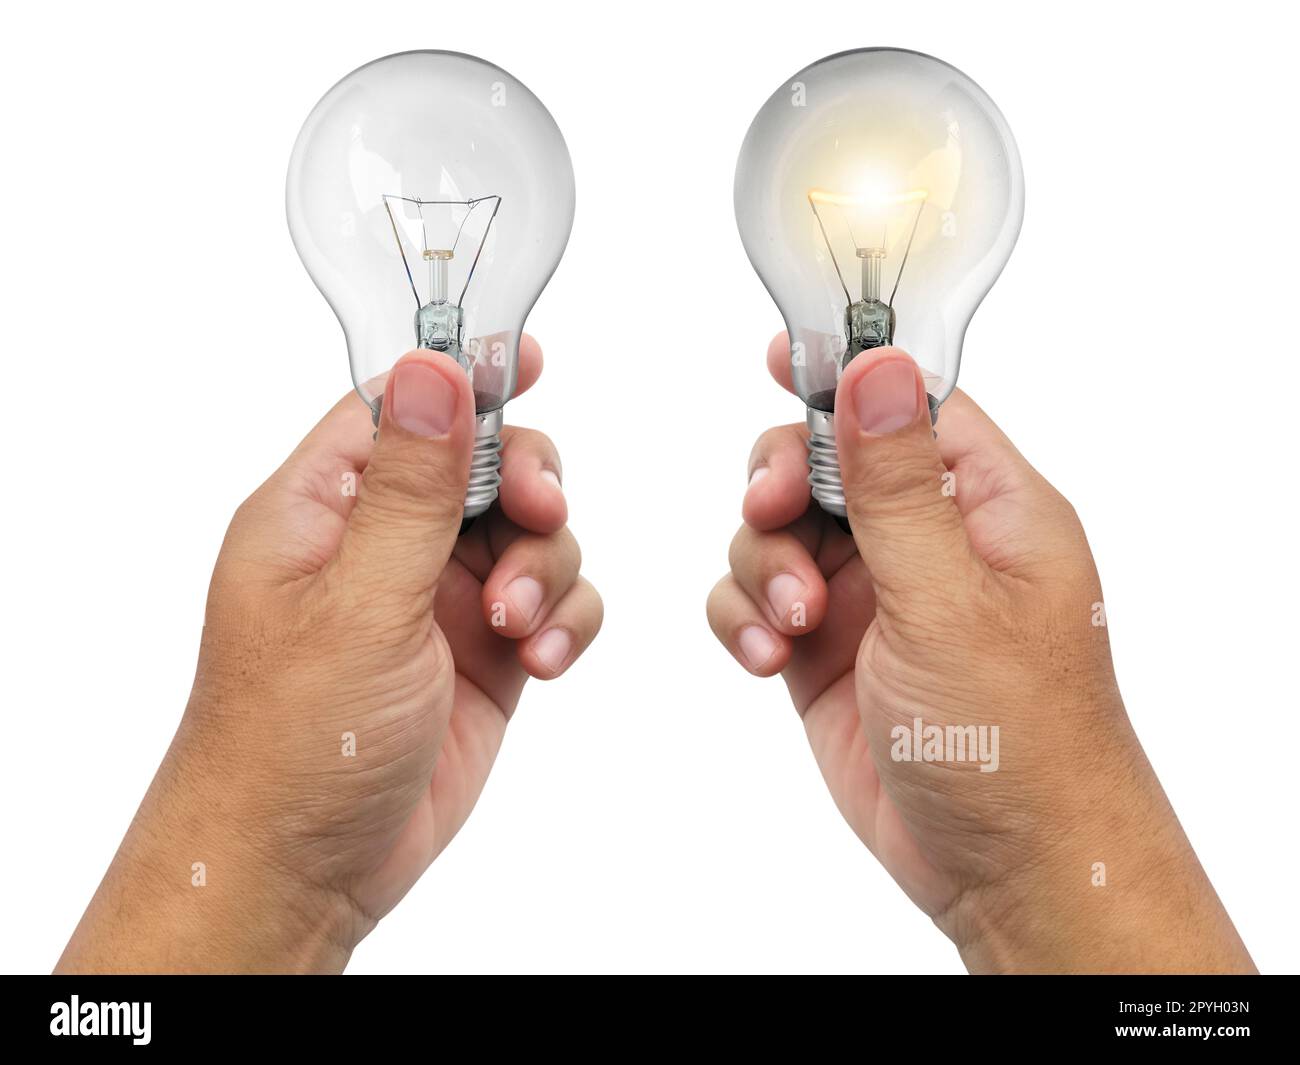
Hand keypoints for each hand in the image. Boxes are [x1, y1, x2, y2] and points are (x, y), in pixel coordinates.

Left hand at [58, 337, 601, 972]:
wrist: (304, 872)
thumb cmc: (291, 744)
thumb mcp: (357, 603)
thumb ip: (409, 487)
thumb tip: (433, 368)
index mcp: (321, 512)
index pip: (398, 411)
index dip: (464, 381)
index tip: (526, 357)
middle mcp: (381, 546)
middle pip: (488, 467)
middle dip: (531, 489)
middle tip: (541, 515)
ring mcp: (437, 601)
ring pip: (533, 536)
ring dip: (551, 570)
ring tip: (522, 630)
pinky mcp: (482, 655)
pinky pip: (554, 604)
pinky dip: (566, 621)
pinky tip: (546, 662)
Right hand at [707, 333, 1253, 973]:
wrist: (1002, 869)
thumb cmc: (1016, 739)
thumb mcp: (950, 598)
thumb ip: (900, 483)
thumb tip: (876, 365)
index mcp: (988, 509)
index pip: (910, 407)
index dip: (845, 380)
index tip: (779, 356)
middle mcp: (927, 544)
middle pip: (822, 464)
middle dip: (779, 484)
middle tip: (767, 509)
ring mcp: (872, 599)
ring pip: (776, 533)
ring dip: (760, 568)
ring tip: (790, 626)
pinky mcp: (827, 654)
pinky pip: (756, 603)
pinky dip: (746, 620)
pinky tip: (767, 659)